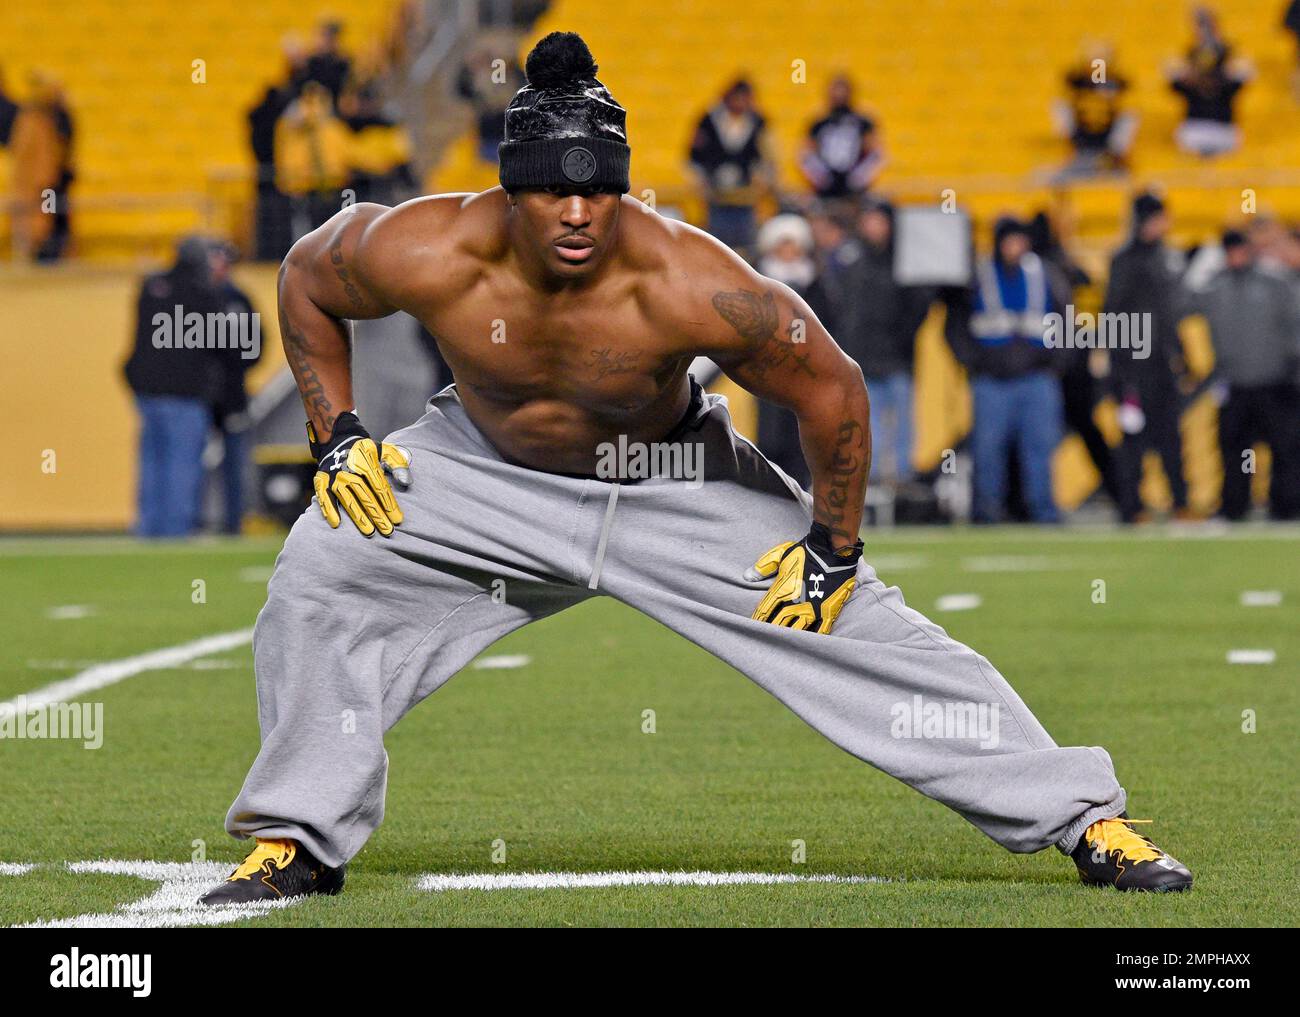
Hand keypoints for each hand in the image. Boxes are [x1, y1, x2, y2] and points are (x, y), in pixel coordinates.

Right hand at [307, 411, 410, 535]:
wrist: (338, 440)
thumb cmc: (366, 451)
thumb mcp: (385, 450)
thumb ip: (398, 464)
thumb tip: (406, 482)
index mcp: (366, 462)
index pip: (380, 488)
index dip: (389, 504)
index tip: (398, 520)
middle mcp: (349, 470)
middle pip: (366, 497)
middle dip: (378, 516)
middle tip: (388, 531)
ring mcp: (334, 476)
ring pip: (348, 501)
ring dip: (359, 518)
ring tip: (369, 532)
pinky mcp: (321, 481)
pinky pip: (324, 498)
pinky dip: (329, 510)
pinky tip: (337, 524)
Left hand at [746, 522, 861, 633]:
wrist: (834, 551)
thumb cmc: (807, 551)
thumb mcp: (782, 554)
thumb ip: (763, 565)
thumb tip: (746, 576)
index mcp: (783, 589)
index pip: (765, 610)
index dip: (757, 620)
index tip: (752, 626)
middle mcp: (796, 602)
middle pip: (778, 624)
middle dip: (770, 632)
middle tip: (764, 640)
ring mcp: (813, 608)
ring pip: (796, 630)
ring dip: (787, 638)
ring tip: (781, 646)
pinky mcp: (829, 611)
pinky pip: (819, 631)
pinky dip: (811, 638)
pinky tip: (805, 644)